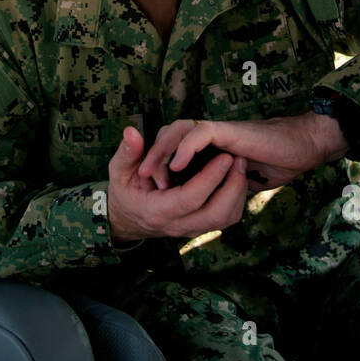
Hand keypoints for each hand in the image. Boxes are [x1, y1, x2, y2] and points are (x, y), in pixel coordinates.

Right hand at [106, 126, 249, 243]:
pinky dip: (236, 198)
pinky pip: (226, 218)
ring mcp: (191, 229)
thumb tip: (132, 132)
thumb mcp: (119, 172)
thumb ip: (127, 153)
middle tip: (239, 159)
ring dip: (237, 192)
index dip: (209, 178)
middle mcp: (177, 225)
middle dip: (232, 186)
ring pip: (225, 218)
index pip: (189, 199)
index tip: (224, 156)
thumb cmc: (125, 192)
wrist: (128, 220)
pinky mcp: (201, 226)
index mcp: (156, 211)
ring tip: (241, 165)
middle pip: (215, 214)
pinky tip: (235, 176)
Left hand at [140, 114, 346, 192]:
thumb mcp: (236, 180)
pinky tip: (177, 166)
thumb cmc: (272, 164)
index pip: (172, 147)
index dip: (157, 164)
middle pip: (168, 135)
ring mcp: (217, 131)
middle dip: (150, 157)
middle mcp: (208, 135)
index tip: (147, 189)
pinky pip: (199, 133)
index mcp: (207, 147)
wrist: (298, 149)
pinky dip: (185, 147)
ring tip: (151, 174)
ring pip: (177, 130)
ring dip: (161, 151)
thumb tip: (203, 202)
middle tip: (142, 181)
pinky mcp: (226, 130)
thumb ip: (218, 185)